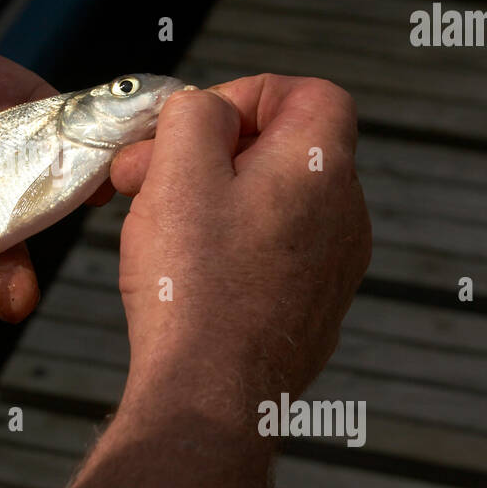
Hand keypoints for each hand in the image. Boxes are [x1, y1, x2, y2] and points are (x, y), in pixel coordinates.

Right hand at [110, 75, 371, 404]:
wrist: (211, 394)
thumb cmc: (194, 283)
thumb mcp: (179, 170)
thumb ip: (195, 114)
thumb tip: (208, 111)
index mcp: (321, 167)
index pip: (311, 93)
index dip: (248, 93)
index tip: (193, 125)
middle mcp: (344, 213)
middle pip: (282, 148)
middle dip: (207, 150)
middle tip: (142, 174)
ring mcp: (334, 266)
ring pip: (272, 202)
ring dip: (213, 197)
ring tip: (153, 222)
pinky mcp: (313, 309)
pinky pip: (272, 252)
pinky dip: (229, 244)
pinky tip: (183, 272)